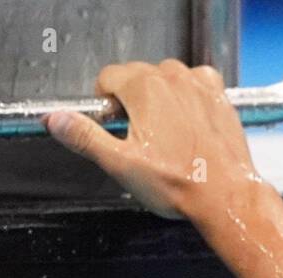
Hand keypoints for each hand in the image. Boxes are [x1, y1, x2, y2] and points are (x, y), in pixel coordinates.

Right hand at [45, 58, 282, 277]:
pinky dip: (187, 102)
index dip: (105, 105)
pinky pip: (193, 87)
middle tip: (142, 143)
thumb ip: (84, 137)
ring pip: (164, 82)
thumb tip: (56, 120)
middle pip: (136, 78)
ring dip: (159, 102)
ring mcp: (199, 83)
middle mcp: (173, 76)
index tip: (115, 128)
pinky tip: (188, 131)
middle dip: (132, 104)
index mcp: (144, 86)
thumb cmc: (179, 184)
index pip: (107, 78)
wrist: (226, 196)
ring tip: (167, 141)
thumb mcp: (120, 164)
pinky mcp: (218, 94)